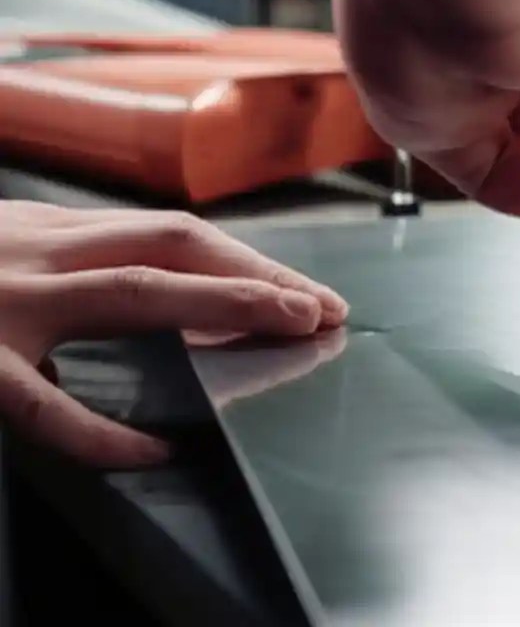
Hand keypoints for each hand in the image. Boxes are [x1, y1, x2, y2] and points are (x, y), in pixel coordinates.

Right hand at [0, 201, 347, 467]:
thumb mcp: (4, 263)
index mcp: (48, 232)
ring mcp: (3, 306)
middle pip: (172, 246)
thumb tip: (151, 323)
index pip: (171, 237)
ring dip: (224, 306)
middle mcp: (36, 253)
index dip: (248, 263)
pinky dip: (104, 430)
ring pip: (132, 293)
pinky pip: (45, 406)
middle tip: (325, 311)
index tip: (307, 295)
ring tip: (293, 330)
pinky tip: (155, 449)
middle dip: (259, 276)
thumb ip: (69, 282)